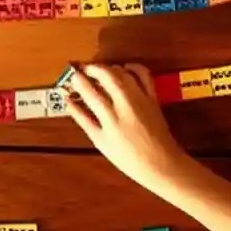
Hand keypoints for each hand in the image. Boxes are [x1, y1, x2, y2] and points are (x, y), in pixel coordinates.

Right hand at [66, 63, 188, 192]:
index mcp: (111, 119)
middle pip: (107, 75)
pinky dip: (132, 67)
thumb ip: (84, 119)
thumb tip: (69, 102)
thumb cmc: (129, 158)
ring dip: (108, 67)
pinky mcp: (153, 97)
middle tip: (83, 69)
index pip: (90, 92)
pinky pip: (143, 74)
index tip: (72, 76)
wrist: (161, 163)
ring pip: (122, 72)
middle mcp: (126, 105)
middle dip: (92, 68)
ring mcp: (141, 98)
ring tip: (98, 71)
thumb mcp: (101, 142)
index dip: (78, 81)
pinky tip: (123, 69)